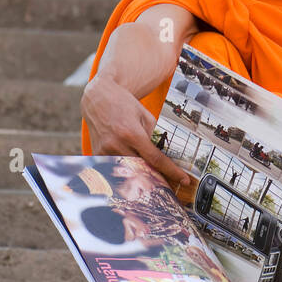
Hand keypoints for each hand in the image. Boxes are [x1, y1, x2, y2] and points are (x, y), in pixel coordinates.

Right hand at [81, 73, 192, 190]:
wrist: (98, 98)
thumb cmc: (124, 104)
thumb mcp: (145, 116)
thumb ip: (155, 135)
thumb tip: (169, 154)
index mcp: (132, 133)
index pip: (155, 159)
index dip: (171, 171)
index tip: (184, 180)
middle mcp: (117, 144)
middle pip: (143, 170)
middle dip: (159, 178)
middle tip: (171, 183)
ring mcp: (105, 152)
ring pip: (130, 172)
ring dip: (142, 175)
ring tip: (154, 177)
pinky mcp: (97, 155)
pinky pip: (117, 168)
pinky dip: (128, 169)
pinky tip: (134, 167)